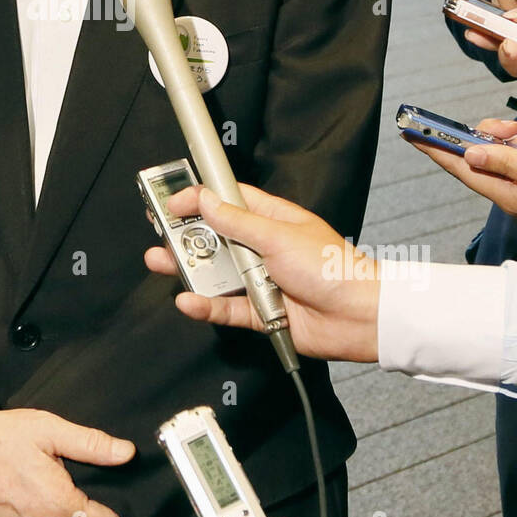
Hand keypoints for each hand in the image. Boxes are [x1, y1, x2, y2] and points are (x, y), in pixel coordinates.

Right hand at [145, 184, 379, 361]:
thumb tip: (204, 199)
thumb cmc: (332, 267)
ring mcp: (258, 280)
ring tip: (160, 262)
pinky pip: (224, 308)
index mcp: (270, 220)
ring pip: (213, 274)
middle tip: (157, 232)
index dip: (197, 199)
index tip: (171, 200)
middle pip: (212, 239)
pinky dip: (205, 305)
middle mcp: (261, 248)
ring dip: (187, 270)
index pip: (226, 202)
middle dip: (184, 236)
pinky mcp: (258, 312)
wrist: (359, 317)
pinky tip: (188, 299)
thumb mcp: (277, 235)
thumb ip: (236, 221)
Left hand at [408, 116, 516, 234]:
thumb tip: (469, 155)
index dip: (436, 150)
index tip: (412, 135)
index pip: (460, 169)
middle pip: (482, 151)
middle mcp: (510, 187)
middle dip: (492, 136)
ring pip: (507, 145)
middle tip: (509, 129)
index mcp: (506, 195)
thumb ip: (508, 164)